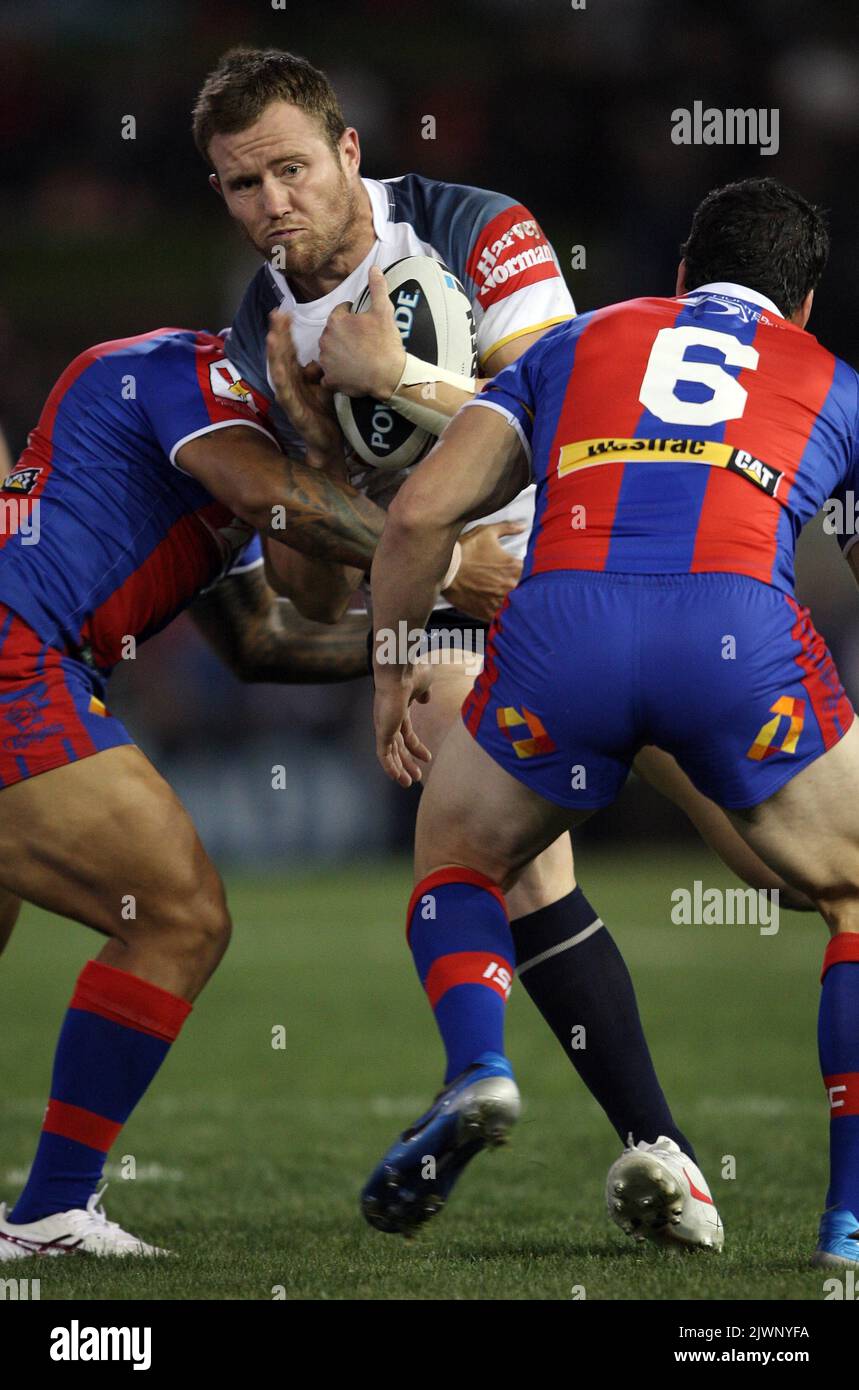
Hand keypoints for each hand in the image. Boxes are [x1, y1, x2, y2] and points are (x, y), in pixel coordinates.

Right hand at [267, 312, 343, 461]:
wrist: (328, 442)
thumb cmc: (325, 414)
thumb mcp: (325, 386)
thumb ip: (321, 372)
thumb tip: (320, 359)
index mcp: (297, 378)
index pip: (290, 350)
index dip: (286, 332)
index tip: (285, 312)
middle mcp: (290, 385)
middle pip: (282, 356)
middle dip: (278, 335)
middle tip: (276, 314)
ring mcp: (289, 398)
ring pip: (279, 372)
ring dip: (274, 354)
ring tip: (272, 336)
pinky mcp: (293, 411)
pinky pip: (286, 394)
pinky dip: (281, 380)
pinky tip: (278, 368)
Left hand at [319, 265, 405, 399]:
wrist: (389, 375)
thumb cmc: (385, 342)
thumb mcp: (384, 311)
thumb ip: (377, 288)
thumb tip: (374, 268)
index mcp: (335, 321)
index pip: (341, 312)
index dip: (353, 316)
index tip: (364, 325)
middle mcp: (325, 340)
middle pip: (333, 333)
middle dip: (344, 335)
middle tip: (362, 342)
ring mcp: (326, 362)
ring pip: (329, 353)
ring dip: (339, 354)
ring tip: (357, 358)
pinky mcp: (330, 380)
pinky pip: (329, 376)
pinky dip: (336, 375)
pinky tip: (350, 374)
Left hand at [373, 663, 432, 786]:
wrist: (399, 668)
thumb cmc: (412, 671)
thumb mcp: (424, 683)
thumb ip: (424, 693)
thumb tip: (425, 699)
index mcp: (399, 709)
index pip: (406, 733)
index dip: (416, 747)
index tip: (428, 758)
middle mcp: (389, 718)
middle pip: (398, 746)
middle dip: (407, 762)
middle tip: (417, 777)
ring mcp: (384, 725)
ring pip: (391, 753)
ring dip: (400, 768)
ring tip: (409, 782)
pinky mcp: (381, 730)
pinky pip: (383, 754)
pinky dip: (389, 767)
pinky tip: (397, 778)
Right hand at [443, 522, 524, 621]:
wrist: (444, 570)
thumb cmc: (466, 550)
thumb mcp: (486, 532)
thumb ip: (507, 528)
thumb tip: (523, 526)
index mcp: (514, 567)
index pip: (536, 572)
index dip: (534, 572)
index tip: (530, 571)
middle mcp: (510, 586)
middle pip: (529, 592)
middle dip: (527, 588)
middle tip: (523, 586)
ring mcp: (499, 602)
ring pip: (517, 607)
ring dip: (516, 602)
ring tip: (512, 599)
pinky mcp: (487, 613)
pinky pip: (502, 618)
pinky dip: (502, 614)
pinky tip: (500, 609)